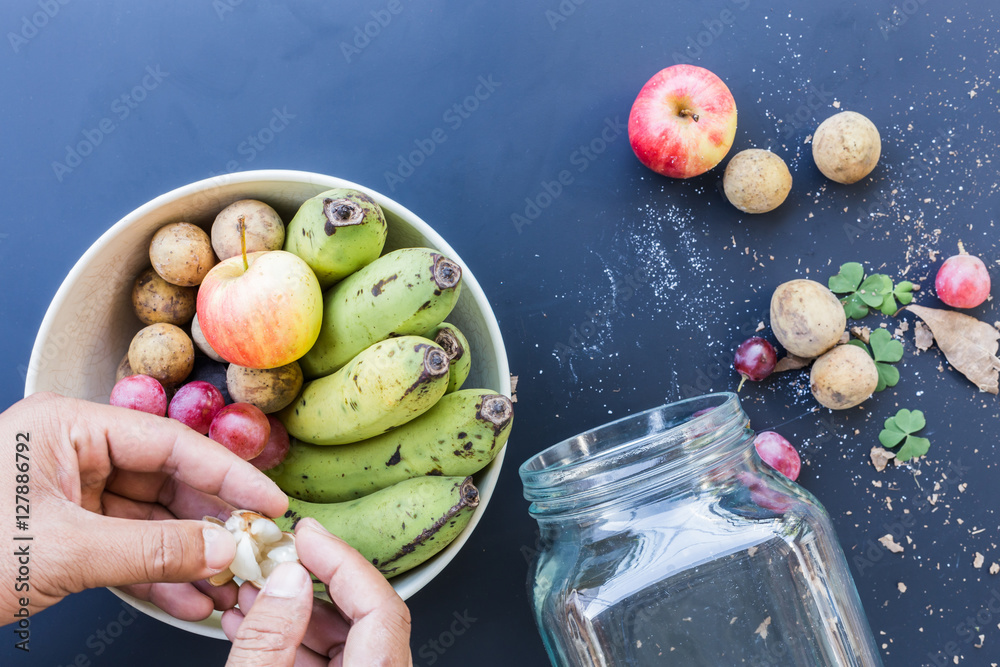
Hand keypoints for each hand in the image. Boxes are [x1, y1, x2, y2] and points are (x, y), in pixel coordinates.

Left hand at [0, 392, 286, 621]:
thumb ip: (153, 550)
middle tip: (253, 549)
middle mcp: (72, 451)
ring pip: (149, 518)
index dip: (228, 474)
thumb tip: (222, 548)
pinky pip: (124, 546)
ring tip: (228, 582)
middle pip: (165, 480)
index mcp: (68, 427)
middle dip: (209, 522)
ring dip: (188, 554)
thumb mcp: (63, 551)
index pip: (170, 444)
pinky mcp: (62, 530)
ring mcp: (68, 491)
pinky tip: (188, 597)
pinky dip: (156, 573)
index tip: (269, 503)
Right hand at [222, 517, 411, 665]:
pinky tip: (256, 626)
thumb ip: (269, 639)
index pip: (382, 607)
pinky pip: (333, 664)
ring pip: (348, 641)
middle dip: (315, 582)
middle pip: (366, 619)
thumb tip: (286, 580)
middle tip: (281, 554)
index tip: (308, 537)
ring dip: (299, 612)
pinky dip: (296, 643)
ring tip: (256, 590)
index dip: (342, 562)